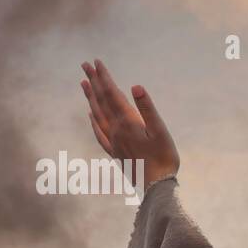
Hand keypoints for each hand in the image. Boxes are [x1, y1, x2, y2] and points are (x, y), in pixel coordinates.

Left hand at [80, 58, 179, 185]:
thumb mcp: (160, 131)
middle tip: (85, 65)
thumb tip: (135, 86)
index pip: (111, 94)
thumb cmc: (164, 158)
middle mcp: (116, 130)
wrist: (157, 186)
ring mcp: (114, 141)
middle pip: (101, 101)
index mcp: (127, 122)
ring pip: (97, 115)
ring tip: (84, 83)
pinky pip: (99, 133)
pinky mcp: (115, 153)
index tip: (96, 61)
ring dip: (90, 97)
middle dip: (93, 81)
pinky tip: (90, 115)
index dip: (103, 76)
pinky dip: (93, 121)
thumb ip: (147, 108)